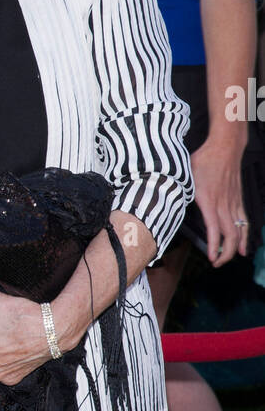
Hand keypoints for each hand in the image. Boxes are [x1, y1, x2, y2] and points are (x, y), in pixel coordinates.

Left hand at [190, 136, 247, 266]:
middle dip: (226, 253)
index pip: (214, 229)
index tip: (211, 258)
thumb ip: (179, 191)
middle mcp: (224, 205)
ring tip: (231, 259)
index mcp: (209, 201)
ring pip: (240, 230)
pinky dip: (245, 235)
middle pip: (231, 235)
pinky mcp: (238, 199)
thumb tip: (165, 202)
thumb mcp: (185, 176)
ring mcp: (233, 203)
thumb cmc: (203, 160)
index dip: (214, 246)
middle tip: (216, 263)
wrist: (225, 147)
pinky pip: (244, 221)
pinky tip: (245, 245)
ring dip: (237, 247)